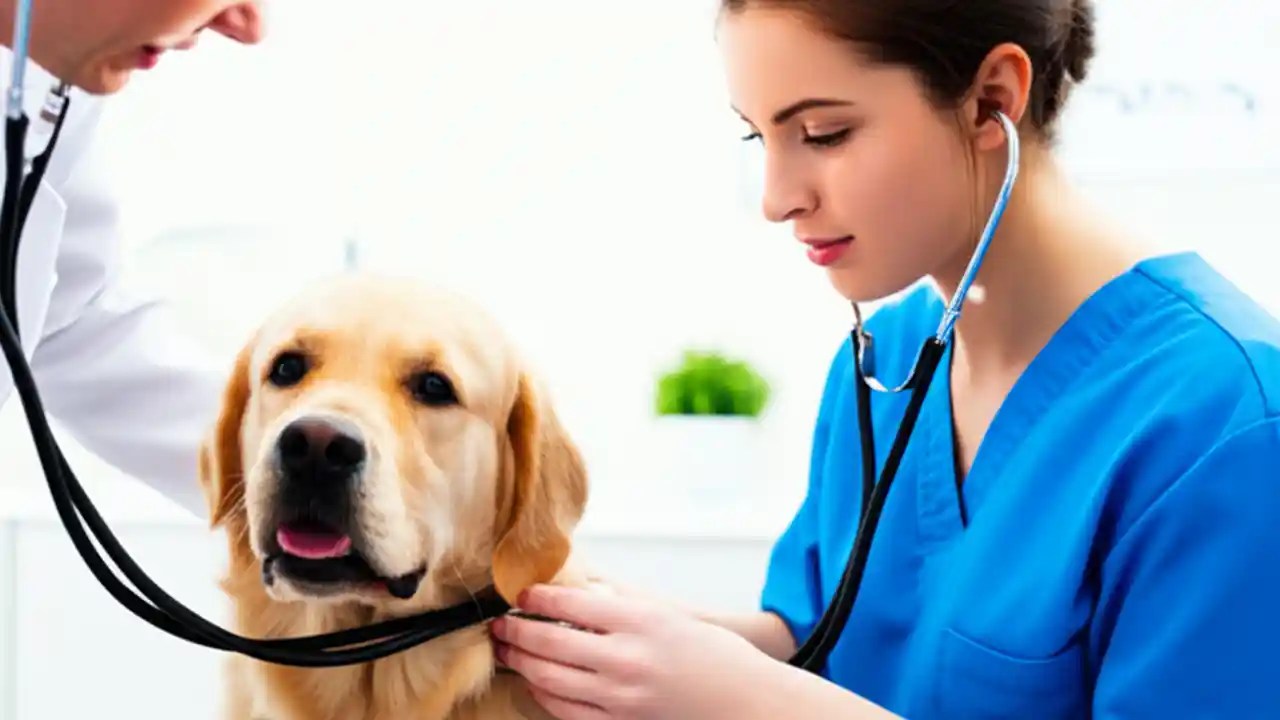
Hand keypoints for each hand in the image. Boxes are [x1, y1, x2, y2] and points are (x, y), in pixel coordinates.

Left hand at [490, 583, 774, 719]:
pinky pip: (564, 710)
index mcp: (639, 621)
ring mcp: (619, 695)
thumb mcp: (666, 614)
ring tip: (508, 651)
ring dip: (520, 663)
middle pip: (549, 641)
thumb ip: (619, 605)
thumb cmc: (712, 655)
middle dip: (514, 631)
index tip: (521, 594)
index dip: (536, 596)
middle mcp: (625, 658)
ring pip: (548, 678)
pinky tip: (536, 682)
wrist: (744, 701)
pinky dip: (542, 694)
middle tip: (498, 624)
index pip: (570, 602)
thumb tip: (575, 592)